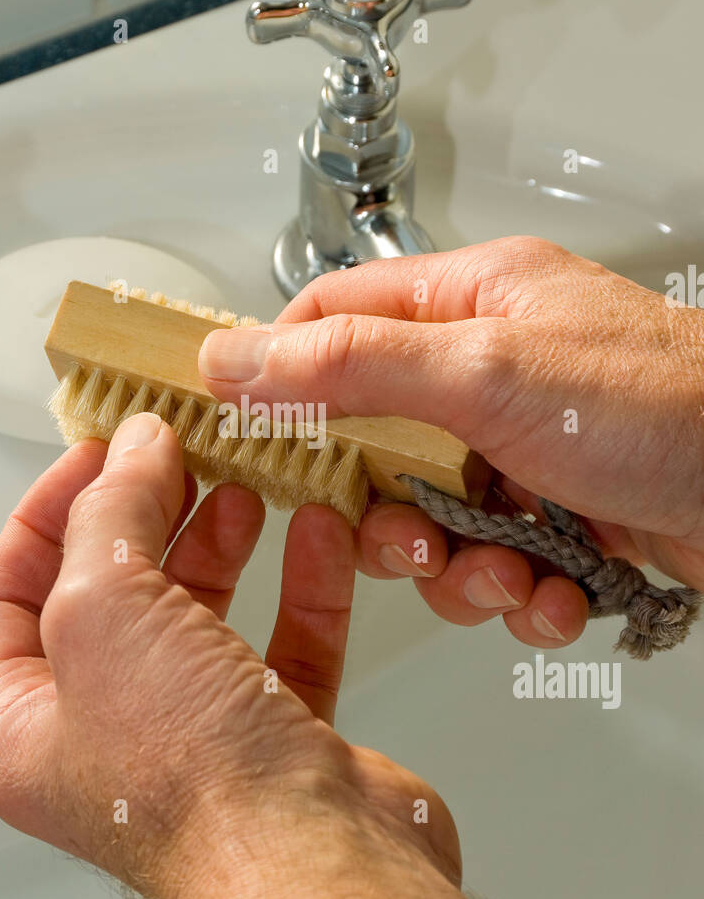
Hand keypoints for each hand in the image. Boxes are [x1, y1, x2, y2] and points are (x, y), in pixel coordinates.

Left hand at [0, 412, 564, 898]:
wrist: (318, 867)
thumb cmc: (195, 785)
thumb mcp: (105, 611)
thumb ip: (112, 515)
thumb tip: (132, 454)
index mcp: (28, 727)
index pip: (3, 601)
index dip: (42, 517)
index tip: (95, 455)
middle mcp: (109, 739)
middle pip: (110, 601)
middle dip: (142, 518)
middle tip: (175, 458)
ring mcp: (198, 742)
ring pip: (201, 620)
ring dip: (222, 544)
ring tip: (242, 484)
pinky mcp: (282, 742)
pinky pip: (287, 645)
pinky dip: (303, 583)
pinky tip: (317, 532)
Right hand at [199, 237, 703, 648]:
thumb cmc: (666, 402)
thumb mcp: (486, 371)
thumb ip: (351, 365)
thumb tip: (237, 357)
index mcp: (469, 302)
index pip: (333, 320)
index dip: (281, 375)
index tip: (250, 434)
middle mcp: (491, 373)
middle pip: (373, 447)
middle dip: (390, 516)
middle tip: (414, 539)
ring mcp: (525, 450)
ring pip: (430, 523)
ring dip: (459, 570)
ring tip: (509, 573)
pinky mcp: (557, 517)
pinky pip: (492, 566)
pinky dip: (516, 595)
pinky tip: (553, 591)